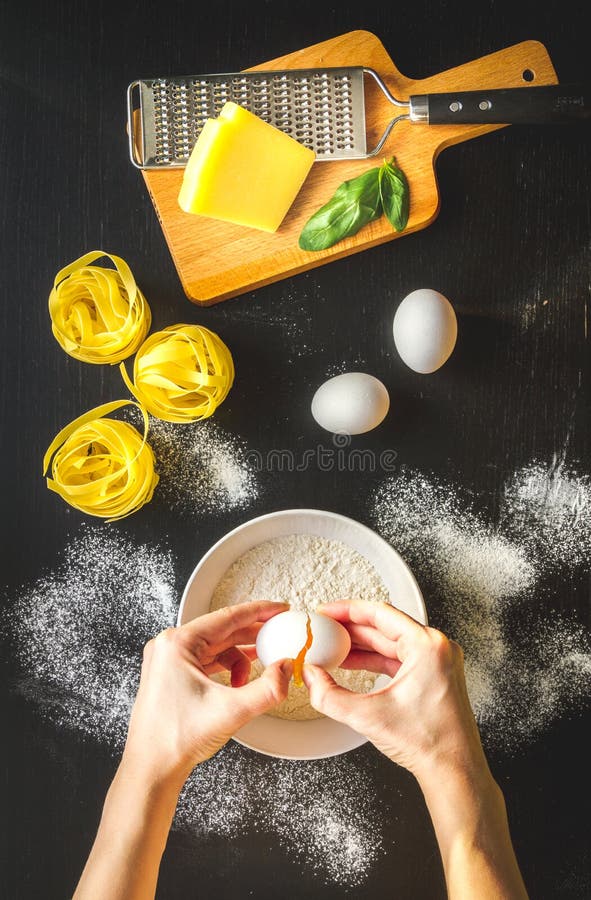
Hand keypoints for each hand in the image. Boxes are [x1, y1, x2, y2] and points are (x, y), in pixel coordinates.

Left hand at [122, 601, 291, 786]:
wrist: (151, 769)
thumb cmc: (175, 739)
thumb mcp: (232, 711)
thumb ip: (267, 688)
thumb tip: (286, 668)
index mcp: (177, 643)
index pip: (228, 616)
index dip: (259, 611)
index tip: (280, 609)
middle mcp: (169, 646)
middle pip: (222, 630)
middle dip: (253, 635)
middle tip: (278, 636)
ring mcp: (168, 660)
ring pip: (215, 646)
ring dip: (240, 656)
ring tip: (260, 669)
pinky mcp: (170, 675)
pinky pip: (206, 660)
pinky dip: (227, 668)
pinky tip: (240, 681)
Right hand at [303, 600, 486, 783]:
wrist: (453, 771)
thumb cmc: (428, 743)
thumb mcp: (367, 716)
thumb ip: (328, 695)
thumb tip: (310, 677)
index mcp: (428, 646)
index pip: (380, 613)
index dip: (347, 610)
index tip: (327, 611)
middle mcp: (437, 647)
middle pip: (385, 626)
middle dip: (351, 628)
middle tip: (325, 629)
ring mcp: (438, 661)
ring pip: (392, 641)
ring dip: (362, 644)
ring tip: (333, 647)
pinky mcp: (435, 675)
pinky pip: (399, 657)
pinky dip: (376, 659)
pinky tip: (353, 663)